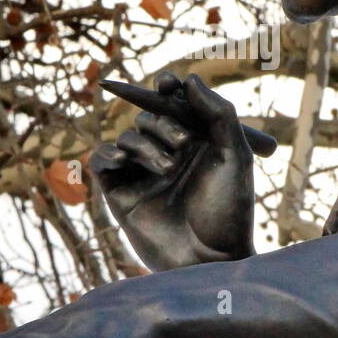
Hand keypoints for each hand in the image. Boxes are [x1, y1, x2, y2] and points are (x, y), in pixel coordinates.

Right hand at [89, 72, 254, 269]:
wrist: (210, 259)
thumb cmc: (228, 210)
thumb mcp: (234, 155)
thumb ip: (217, 113)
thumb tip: (188, 78)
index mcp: (197, 143)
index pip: (175, 105)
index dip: (168, 89)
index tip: (167, 84)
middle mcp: (168, 154)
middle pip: (149, 117)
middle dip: (162, 123)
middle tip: (182, 145)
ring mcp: (142, 173)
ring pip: (128, 137)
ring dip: (145, 144)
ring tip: (168, 168)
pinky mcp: (119, 193)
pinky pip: (102, 160)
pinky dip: (109, 154)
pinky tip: (123, 163)